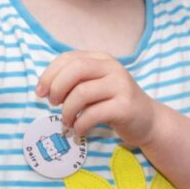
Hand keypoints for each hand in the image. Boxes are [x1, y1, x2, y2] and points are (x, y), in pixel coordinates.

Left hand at [36, 50, 159, 143]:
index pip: (69, 58)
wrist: (148, 121)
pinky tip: (79, 131)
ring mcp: (121, 86)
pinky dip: (80, 125)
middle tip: (53, 104)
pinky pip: (92, 114)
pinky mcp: (125, 107)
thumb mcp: (96, 86)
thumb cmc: (115, 104)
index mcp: (102, 59)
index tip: (40, 92)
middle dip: (57, 88)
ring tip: (67, 122)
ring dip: (67, 111)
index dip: (49, 74)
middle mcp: (113, 68)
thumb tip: (45, 88)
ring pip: (81, 93)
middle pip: (75, 69)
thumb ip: (75, 81)